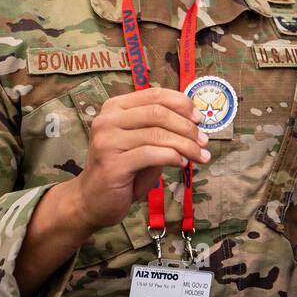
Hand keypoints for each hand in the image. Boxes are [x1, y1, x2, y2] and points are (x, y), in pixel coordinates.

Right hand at [73, 87, 210, 231]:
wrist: (92, 201)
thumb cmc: (123, 170)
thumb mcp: (143, 142)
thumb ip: (161, 127)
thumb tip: (195, 119)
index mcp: (115, 107)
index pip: (155, 95)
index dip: (182, 104)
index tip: (199, 118)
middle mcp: (107, 120)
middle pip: (158, 113)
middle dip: (187, 127)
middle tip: (204, 140)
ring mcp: (107, 141)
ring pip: (158, 134)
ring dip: (186, 145)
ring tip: (200, 156)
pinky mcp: (112, 164)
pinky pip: (151, 154)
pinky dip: (172, 157)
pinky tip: (182, 163)